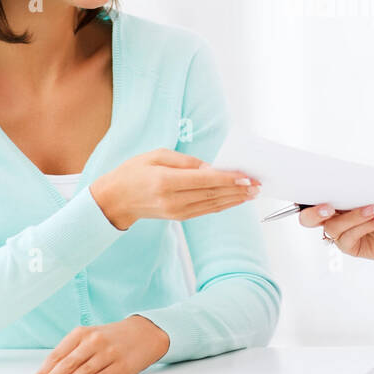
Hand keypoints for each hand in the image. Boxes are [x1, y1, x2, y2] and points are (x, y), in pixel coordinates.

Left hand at [27, 316, 170, 373]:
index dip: (43, 371)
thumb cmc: (111, 339)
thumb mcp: (89, 338)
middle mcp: (94, 341)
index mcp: (82, 333)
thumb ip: (70, 353)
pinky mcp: (122, 365)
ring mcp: (109, 353)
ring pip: (84, 369)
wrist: (145, 333)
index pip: (57, 354)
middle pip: (68, 362)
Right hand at [90, 148, 259, 230]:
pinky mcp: (179, 218)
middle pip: (213, 194)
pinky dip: (223, 205)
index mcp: (166, 182)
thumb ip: (186, 161)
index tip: (246, 176)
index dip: (228, 179)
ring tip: (253, 192)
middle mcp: (173, 200)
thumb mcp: (156, 155)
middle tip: (258, 184)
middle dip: (238, 189)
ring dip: (235, 199)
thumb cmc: (134, 172)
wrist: (115, 200)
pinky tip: (235, 199)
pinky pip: (206, 211)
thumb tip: (212, 167)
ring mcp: (176, 212)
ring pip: (213, 205)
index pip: (204, 180)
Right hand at [297, 191, 373, 264]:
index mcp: (335, 196)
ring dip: (353, 217)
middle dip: (314, 213)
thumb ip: (356, 191)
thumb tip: (339, 189)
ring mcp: (341, 231)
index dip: (305, 193)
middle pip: (308, 218)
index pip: (311, 194)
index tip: (312, 188)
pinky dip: (363, 227)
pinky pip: (347, 238)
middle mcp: (333, 215)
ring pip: (332, 227)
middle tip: (329, 207)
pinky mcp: (350, 246)